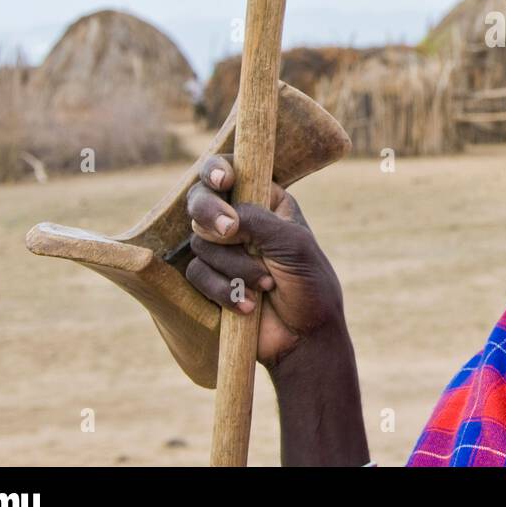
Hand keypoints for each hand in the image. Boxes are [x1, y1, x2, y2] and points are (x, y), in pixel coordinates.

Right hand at [184, 155, 345, 369]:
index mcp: (267, 202)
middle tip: (228, 232)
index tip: (224, 181)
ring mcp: (223, 250)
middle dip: (209, 213)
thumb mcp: (291, 244)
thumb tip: (212, 222)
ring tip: (265, 284)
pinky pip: (196, 273)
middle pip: (202, 200)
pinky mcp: (210, 279)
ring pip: (199, 242)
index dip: (219, 170)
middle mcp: (241, 221)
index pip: (233, 171)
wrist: (305, 336)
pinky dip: (222, 289)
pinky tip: (248, 304)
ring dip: (234, 267)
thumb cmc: (309, 284)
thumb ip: (254, 221)